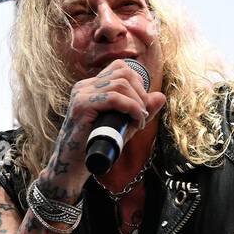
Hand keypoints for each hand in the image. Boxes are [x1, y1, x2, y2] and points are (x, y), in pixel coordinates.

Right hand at [42, 59, 165, 197]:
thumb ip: (141, 110)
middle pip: (123, 73)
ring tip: (139, 121)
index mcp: (91, 86)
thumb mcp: (123, 125)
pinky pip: (114, 98)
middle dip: (141, 93)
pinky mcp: (82, 106)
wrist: (72, 165)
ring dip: (138, 103)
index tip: (141, 105)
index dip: (138, 82)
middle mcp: (84, 86)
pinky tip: (136, 122)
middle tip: (143, 115)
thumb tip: (161, 96)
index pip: (120, 68)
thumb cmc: (95, 146)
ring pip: (120, 84)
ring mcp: (81, 94)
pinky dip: (131, 108)